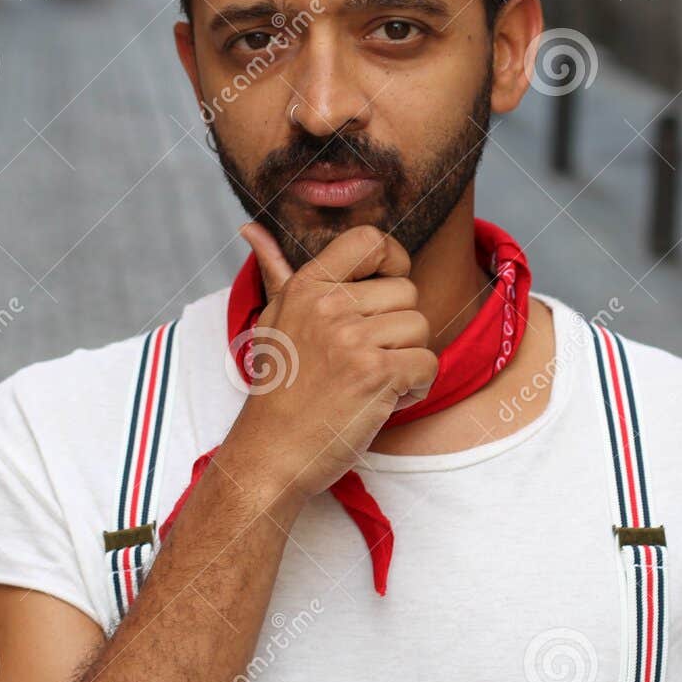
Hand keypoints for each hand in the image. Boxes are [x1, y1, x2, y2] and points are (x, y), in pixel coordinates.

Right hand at [219, 223, 437, 504]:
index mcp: (306, 286)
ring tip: (371, 380)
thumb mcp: (272, 320)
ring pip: (421, 328)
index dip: (393, 259)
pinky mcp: (375, 375)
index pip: (370, 239)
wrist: (271, 453)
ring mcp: (352, 340)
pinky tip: (383, 399)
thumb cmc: (278, 388)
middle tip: (366, 358)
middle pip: (407, 291)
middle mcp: (328, 306)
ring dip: (408, 360)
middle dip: (399, 329)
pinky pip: (428, 364)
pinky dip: (416, 388)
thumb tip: (252, 228)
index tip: (386, 288)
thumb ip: (275, 271)